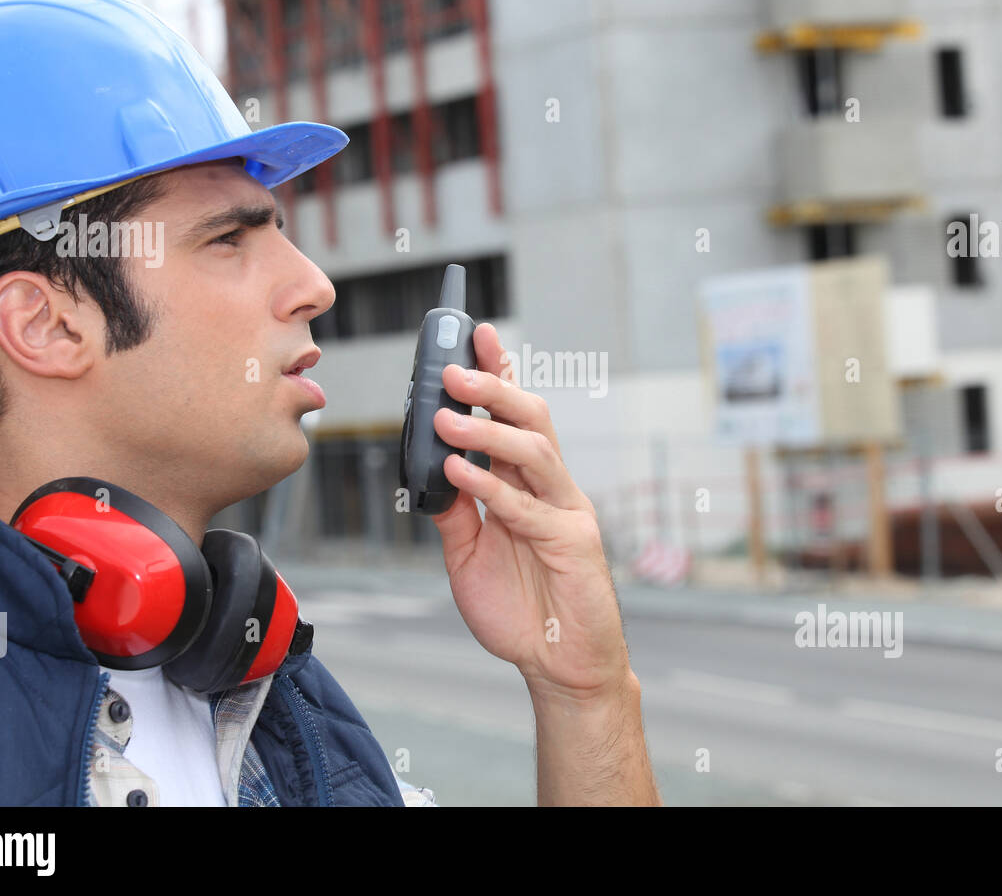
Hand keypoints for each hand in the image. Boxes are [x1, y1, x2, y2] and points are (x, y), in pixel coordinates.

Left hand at [430, 323, 630, 702]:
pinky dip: (491, 486)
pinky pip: (527, 506)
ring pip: (536, 451)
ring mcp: (566, 512)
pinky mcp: (572, 543)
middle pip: (531, 420)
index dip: (500, 375)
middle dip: (495, 387)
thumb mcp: (470, 556)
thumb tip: (429, 472)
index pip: (514, 419)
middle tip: (454, 368)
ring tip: (445, 415)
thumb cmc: (521, 610)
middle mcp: (551, 490)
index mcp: (529, 486)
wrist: (558, 665)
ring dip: (489, 429)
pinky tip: (459, 472)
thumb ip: (455, 514)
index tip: (477, 337)